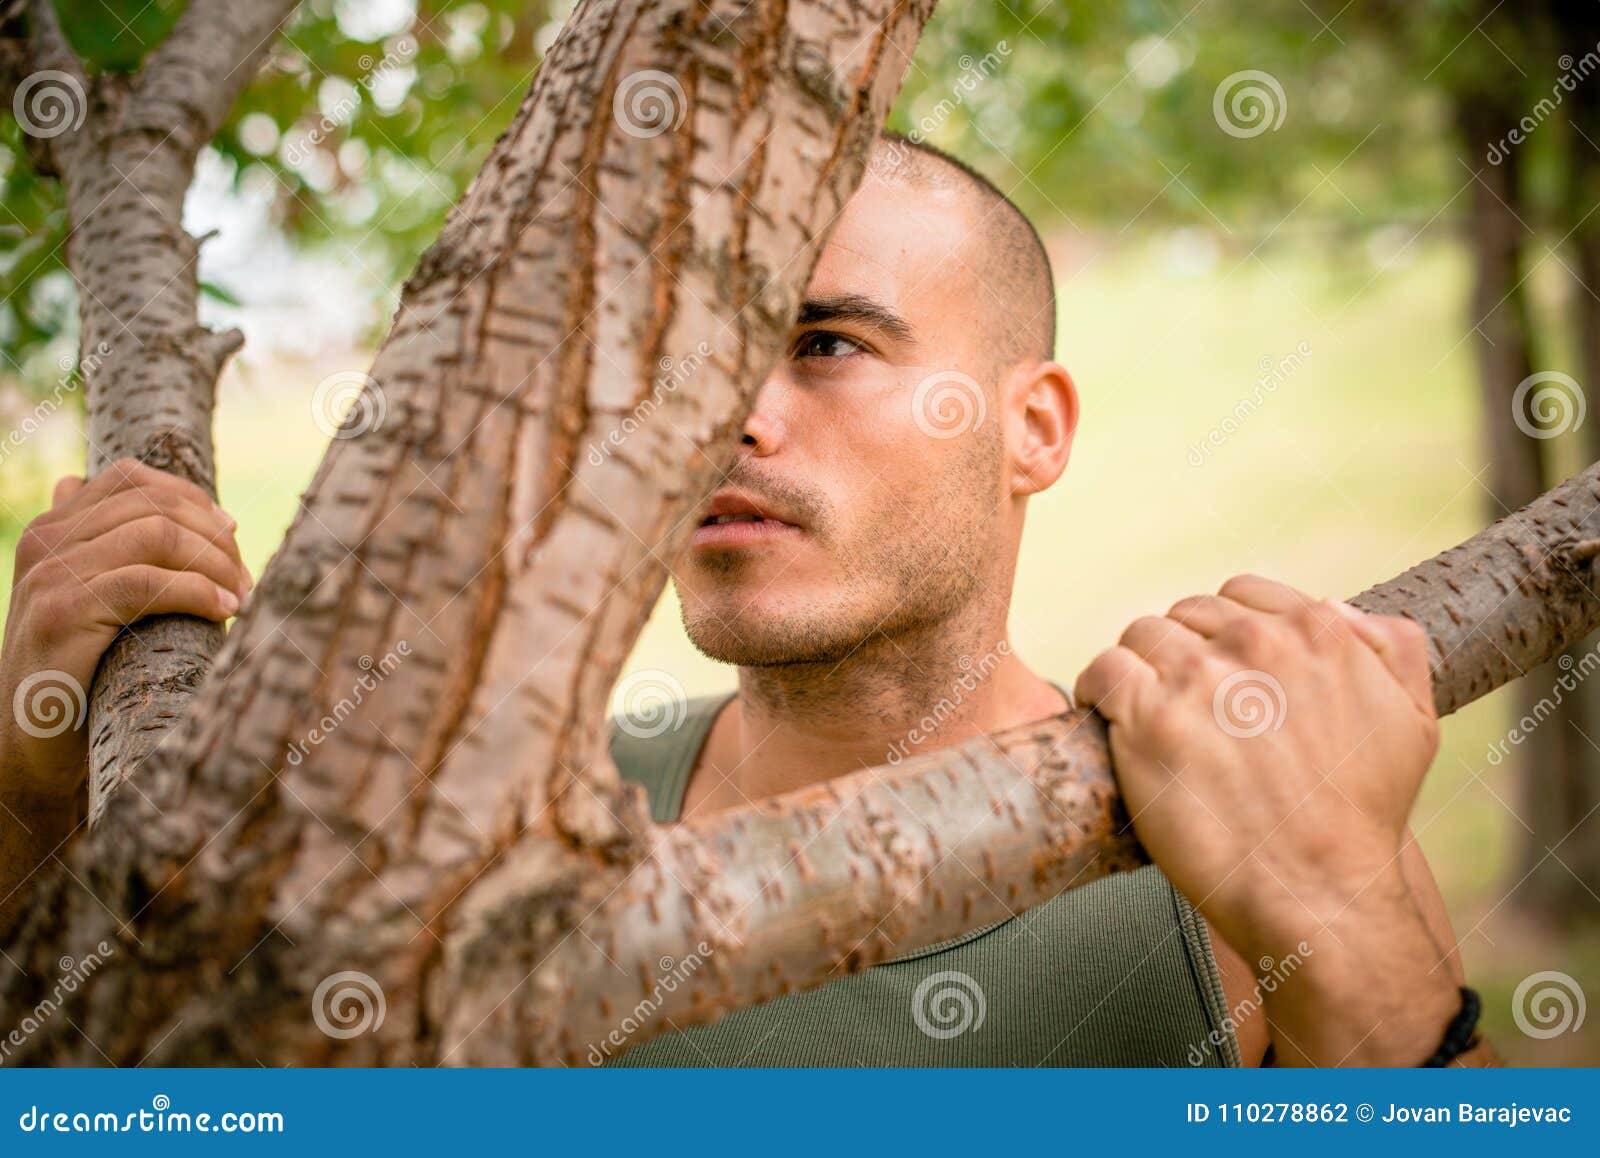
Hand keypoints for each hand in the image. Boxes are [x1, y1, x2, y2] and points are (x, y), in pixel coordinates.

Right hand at [0, 459, 250, 806]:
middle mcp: (45, 541)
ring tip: (241, 595)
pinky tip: (224, 611)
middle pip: (152, 505)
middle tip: (244, 575)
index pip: (130, 477)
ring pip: (156, 536)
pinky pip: (147, 582)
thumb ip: (103, 547)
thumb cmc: (79, 666)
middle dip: (212, 536)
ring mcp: (50, 575)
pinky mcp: (62, 613)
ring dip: (214, 563)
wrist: (33, 736)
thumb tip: (100, 488)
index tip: (230, 532)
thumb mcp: (89, 595)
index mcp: (53, 528)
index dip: (191, 497)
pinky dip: (198, 592)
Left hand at [1075, 574, 1458, 1063]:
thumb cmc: (1362, 819)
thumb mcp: (1412, 721)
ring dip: (1141, 669)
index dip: (1224, 633)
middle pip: (1188, 616)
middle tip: (1185, 704)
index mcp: (1317, 631)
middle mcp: (1256, 642)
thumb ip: (1393, 649)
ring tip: (1147, 713)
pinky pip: (1104, 671)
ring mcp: (1198, 678)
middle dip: (1184, 653)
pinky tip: (1107, 715)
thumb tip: (1341, 608)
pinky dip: (1098, 689)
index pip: (1241, 596)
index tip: (1219, 671)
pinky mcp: (1149, 718)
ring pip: (1142, 636)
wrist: (1320, 892)